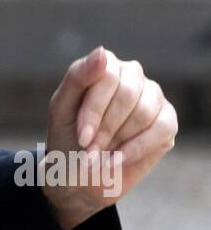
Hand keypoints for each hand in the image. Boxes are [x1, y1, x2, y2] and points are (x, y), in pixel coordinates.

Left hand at [40, 46, 177, 229]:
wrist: (79, 178)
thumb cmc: (68, 138)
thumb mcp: (62, 108)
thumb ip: (78, 77)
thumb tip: (102, 52)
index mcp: (105, 66)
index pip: (106, 75)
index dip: (94, 109)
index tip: (82, 137)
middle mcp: (132, 75)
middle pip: (128, 93)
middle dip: (106, 128)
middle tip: (90, 151)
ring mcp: (152, 97)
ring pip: (145, 112)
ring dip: (119, 140)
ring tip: (101, 157)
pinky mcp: (167, 121)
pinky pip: (162, 129)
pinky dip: (137, 148)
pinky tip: (119, 160)